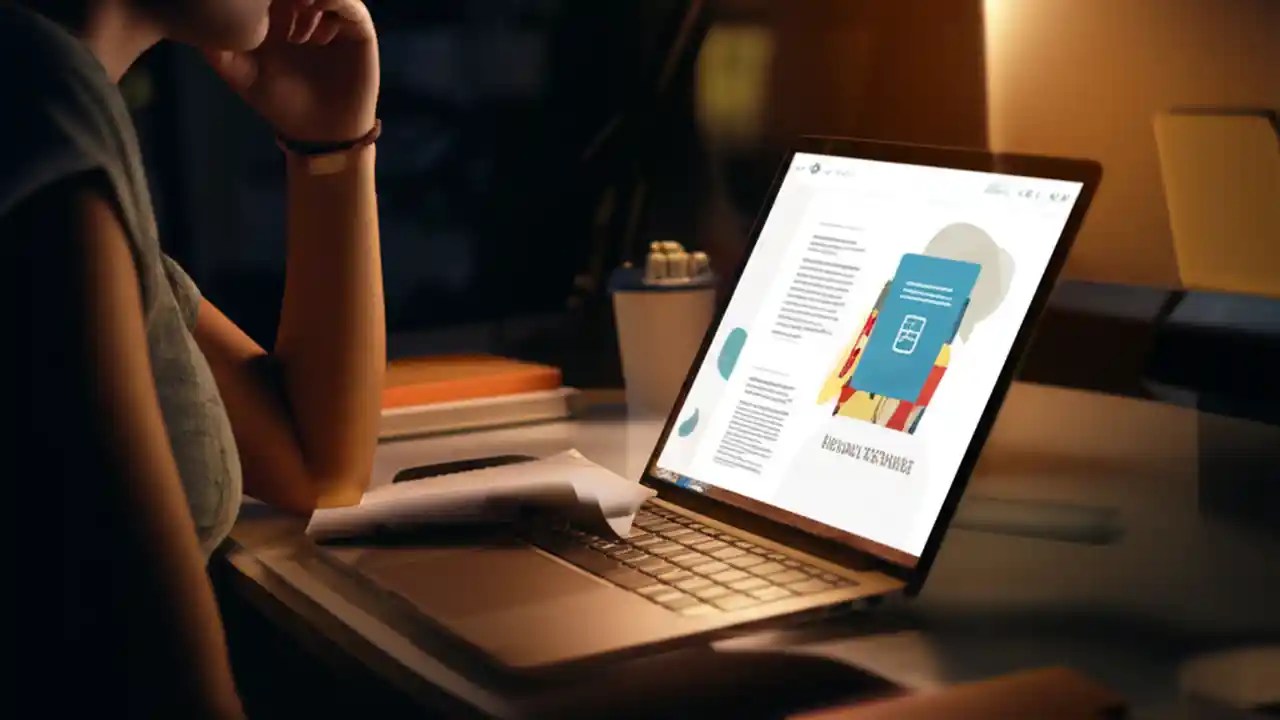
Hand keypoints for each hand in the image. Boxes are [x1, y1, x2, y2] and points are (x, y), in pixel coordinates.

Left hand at [204, 0, 378, 143]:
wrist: (321, 133)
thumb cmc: (281, 103)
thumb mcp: (241, 73)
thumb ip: (218, 48)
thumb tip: (194, 22)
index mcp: (278, 16)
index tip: (251, 1)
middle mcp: (306, 12)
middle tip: (272, 0)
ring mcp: (334, 18)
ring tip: (298, 4)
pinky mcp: (358, 29)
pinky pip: (351, 5)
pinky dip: (336, 0)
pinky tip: (316, 10)